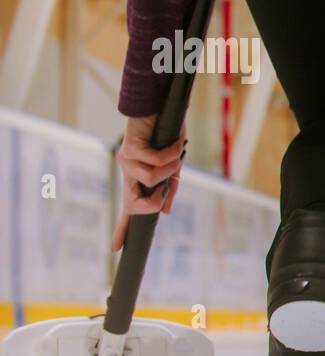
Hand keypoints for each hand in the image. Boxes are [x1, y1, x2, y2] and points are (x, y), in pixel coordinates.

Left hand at [113, 115, 185, 250]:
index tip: (116, 249)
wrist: (159, 107)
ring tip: (177, 155)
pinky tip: (176, 144)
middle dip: (154, 201)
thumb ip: (170, 187)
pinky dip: (170, 154)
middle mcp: (128, 172)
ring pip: (150, 180)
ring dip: (171, 170)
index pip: (128, 209)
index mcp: (137, 179)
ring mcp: (126, 161)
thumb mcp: (173, 166)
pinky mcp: (130, 148)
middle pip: (132, 204)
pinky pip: (154, 162)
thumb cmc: (167, 135)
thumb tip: (166, 211)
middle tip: (168, 188)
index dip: (121, 229)